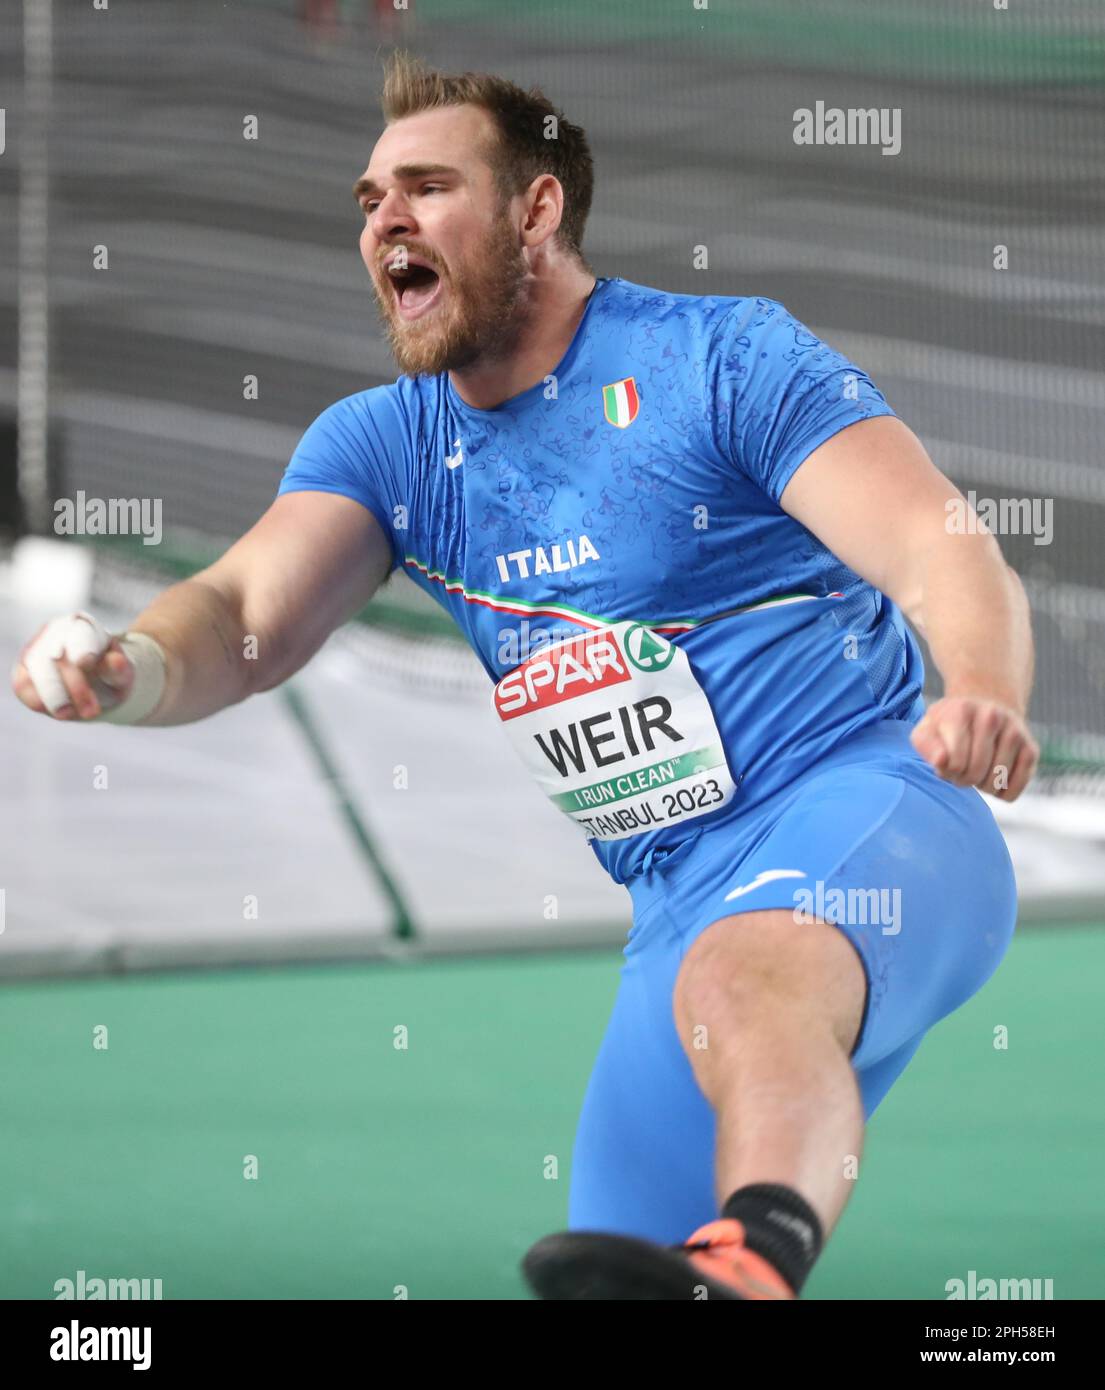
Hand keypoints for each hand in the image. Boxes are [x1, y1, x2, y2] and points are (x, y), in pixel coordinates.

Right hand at [11, 612, 134, 720]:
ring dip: (55, 697)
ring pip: (37, 669)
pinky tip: (59, 712)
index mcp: (83, 625)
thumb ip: (119, 668)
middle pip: (57, 654)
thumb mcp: (122, 674)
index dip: (80, 646)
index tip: (85, 662)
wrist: (98, 689)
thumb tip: (116, 660)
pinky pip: (23, 685)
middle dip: (74, 685)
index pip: (79, 633)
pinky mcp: (23, 672)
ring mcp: (35, 650)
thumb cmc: (111, 677)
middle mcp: (55, 632)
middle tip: (92, 712)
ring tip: (72, 716)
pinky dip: (39, 701)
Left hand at [910, 695, 1038, 801]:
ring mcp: (1015, 732)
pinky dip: (1002, 794)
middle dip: (963, 780)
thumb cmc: (948, 728)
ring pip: (995, 782)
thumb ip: (927, 747)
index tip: (946, 763)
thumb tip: (941, 761)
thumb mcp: (928, 731)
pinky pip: (1015, 789)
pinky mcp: (1031, 749)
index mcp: (962, 711)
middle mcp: (992, 716)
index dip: (947, 771)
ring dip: (982, 786)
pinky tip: (994, 779)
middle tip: (961, 770)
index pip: (954, 762)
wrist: (983, 711)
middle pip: (974, 773)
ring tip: (977, 770)